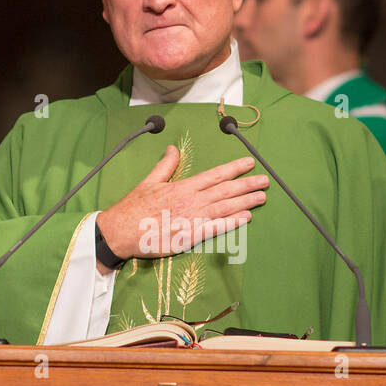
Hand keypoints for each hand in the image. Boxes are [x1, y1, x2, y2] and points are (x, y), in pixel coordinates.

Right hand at [95, 148, 266, 269]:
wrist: (120, 231)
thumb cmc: (133, 207)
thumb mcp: (149, 181)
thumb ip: (165, 165)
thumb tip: (173, 148)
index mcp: (182, 187)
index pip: (214, 175)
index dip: (234, 168)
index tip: (249, 163)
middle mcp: (191, 201)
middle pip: (225, 190)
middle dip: (247, 184)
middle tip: (265, 181)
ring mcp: (191, 219)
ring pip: (224, 208)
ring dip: (245, 202)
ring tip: (261, 197)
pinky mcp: (189, 237)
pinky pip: (215, 229)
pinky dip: (232, 223)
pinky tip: (246, 218)